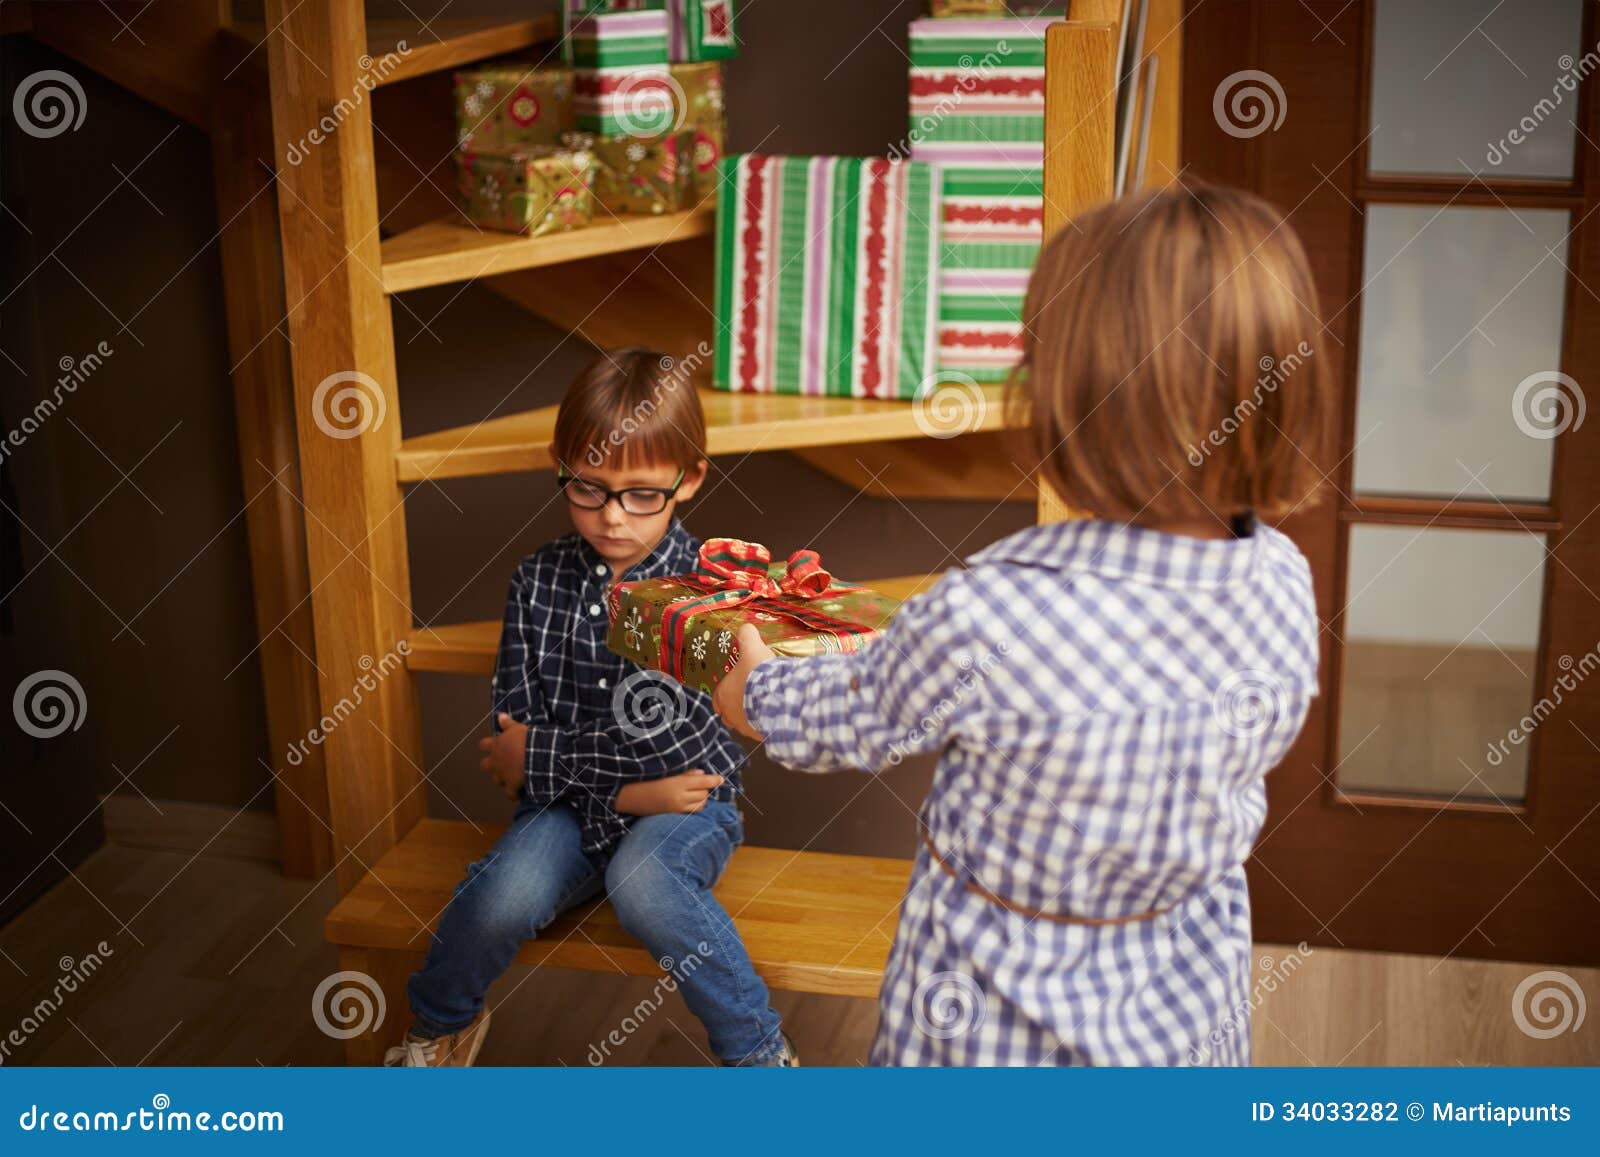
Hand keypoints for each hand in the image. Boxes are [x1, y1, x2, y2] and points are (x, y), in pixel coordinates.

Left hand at [478, 712, 527, 799]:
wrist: (535, 754)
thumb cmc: (526, 739)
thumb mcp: (517, 728)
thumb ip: (507, 723)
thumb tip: (500, 715)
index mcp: (496, 745)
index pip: (483, 745)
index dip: (486, 746)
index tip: (491, 746)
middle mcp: (496, 761)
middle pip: (485, 765)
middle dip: (491, 765)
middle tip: (500, 764)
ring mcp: (502, 774)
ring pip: (496, 780)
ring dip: (502, 779)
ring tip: (510, 778)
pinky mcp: (511, 785)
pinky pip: (510, 794)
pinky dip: (514, 795)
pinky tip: (518, 795)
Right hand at [615, 770, 725, 814]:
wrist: (628, 796)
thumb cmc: (645, 779)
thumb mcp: (666, 772)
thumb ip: (685, 773)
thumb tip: (702, 773)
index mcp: (677, 783)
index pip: (703, 782)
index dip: (714, 780)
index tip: (721, 779)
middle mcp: (679, 797)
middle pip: (704, 794)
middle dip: (705, 788)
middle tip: (698, 783)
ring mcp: (676, 808)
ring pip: (700, 805)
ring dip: (701, 798)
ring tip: (693, 792)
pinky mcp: (673, 815)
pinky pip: (692, 812)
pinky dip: (694, 806)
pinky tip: (688, 801)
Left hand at [712, 624, 774, 740]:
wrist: (779, 698)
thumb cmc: (759, 674)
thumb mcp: (752, 648)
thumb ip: (747, 636)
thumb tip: (746, 627)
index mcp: (724, 695)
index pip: (716, 700)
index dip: (724, 695)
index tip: (734, 689)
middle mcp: (731, 715)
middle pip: (728, 715)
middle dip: (736, 707)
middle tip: (750, 698)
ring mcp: (746, 727)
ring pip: (744, 724)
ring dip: (751, 716)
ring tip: (765, 705)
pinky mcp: (761, 735)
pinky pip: (760, 731)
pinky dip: (765, 724)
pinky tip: (775, 715)